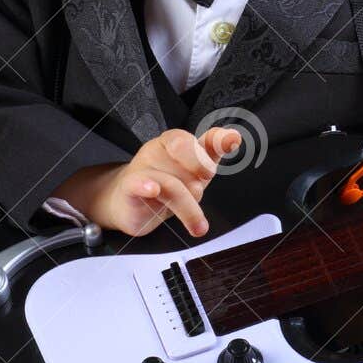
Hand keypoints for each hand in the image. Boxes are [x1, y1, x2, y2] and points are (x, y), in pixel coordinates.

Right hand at [52, 126, 240, 238]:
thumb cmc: (166, 183)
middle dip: (199, 175)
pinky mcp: (129, 187)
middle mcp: (159, 150)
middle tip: (200, 189)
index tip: (222, 153)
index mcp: (176, 142)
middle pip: (186, 158)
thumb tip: (234, 136)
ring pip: (171, 182)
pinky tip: (152, 190)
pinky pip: (136, 183)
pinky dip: (145, 185)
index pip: (194, 137)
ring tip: (198, 225)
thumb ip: (213, 151)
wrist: (128, 204)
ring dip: (188, 207)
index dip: (209, 145)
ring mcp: (143, 167)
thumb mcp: (194, 169)